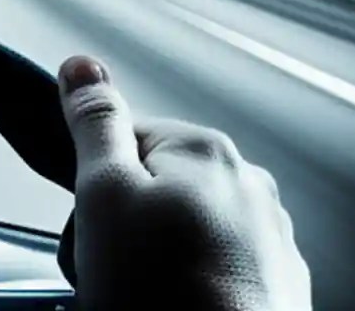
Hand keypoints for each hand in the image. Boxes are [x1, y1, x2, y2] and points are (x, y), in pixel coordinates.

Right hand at [57, 56, 310, 310]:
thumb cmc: (165, 296)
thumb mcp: (103, 194)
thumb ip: (93, 123)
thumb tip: (81, 67)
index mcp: (204, 149)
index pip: (120, 139)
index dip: (91, 184)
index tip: (93, 219)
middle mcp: (246, 186)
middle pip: (150, 189)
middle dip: (121, 226)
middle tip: (112, 263)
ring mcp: (266, 240)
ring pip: (177, 236)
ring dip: (151, 262)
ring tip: (142, 296)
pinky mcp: (272, 288)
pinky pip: (207, 275)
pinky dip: (186, 291)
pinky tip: (172, 309)